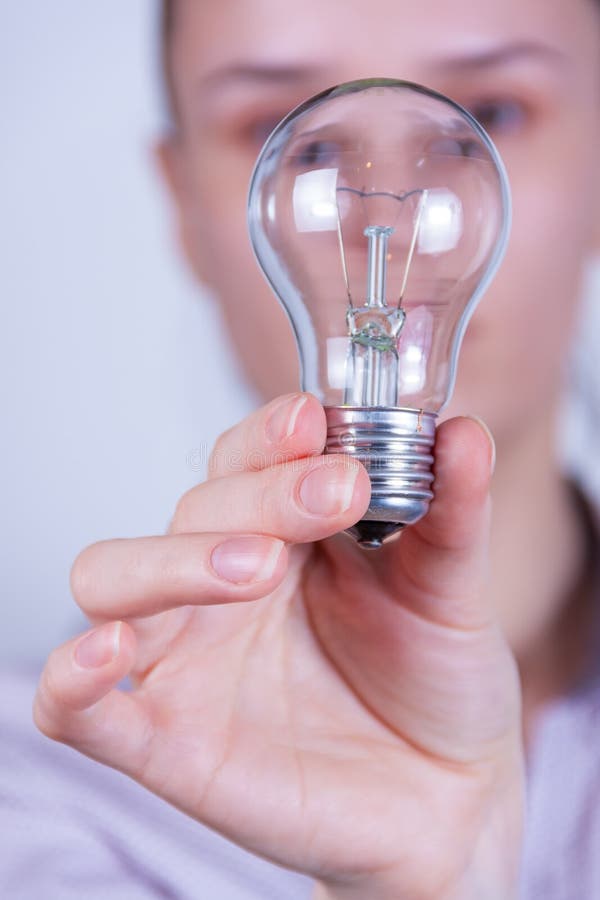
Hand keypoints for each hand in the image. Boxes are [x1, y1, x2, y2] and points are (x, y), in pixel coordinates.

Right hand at [34, 393, 523, 899]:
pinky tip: (105, 651)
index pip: (245, 459)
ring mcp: (186, 659)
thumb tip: (463, 432)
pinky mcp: (166, 745)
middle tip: (335, 493)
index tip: (312, 422)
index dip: (269, 434)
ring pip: (111, 581)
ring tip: (255, 566)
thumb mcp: (450, 590)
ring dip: (171, 560)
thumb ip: (452, 513)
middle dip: (257, 493)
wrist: (446, 795)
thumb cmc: (434, 680)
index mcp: (282, 533)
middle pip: (192, 507)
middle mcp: (221, 583)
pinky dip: (74, 677)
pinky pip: (80, 709)